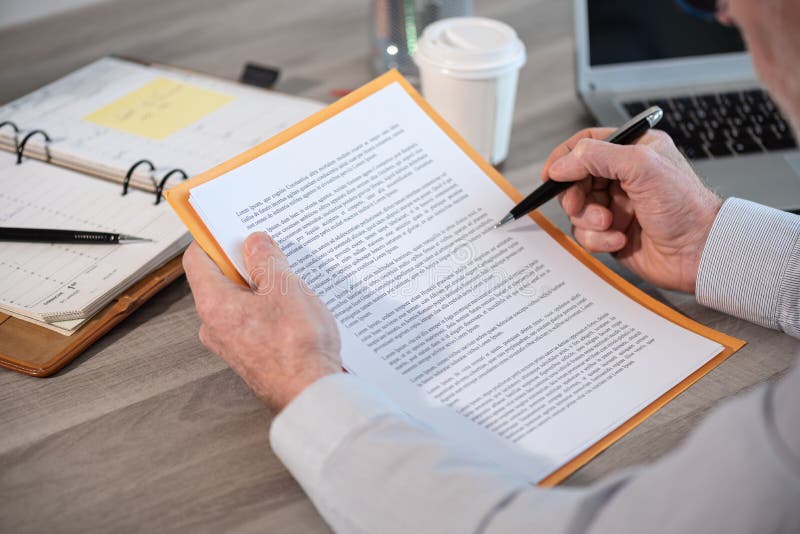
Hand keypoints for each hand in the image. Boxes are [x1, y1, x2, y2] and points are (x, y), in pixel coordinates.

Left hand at [182, 232, 341, 411]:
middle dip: (245, 263)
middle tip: (271, 253)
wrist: (312, 394)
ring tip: (290, 282)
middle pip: (219, 279)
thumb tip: (255, 243)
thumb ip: (267, 259)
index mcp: (213, 305)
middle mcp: (214, 327)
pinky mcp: (250, 356)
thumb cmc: (297, 347)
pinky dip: (268, 310)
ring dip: (260, 288)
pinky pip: (252, 321)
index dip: (214, 238)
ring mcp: (231, 344)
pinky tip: (294, 309)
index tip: (233, 227)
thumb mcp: (285, 288)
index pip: (197, 259)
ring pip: (239, 302)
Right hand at [542, 128, 722, 292]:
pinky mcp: (613, 233)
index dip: (564, 157)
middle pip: (575, 179)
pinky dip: (599, 239)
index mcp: (633, 150)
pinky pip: (587, 235)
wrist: (700, 251)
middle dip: (575, 195)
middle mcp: (623, 176)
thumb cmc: (685, 206)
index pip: (587, 144)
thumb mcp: (641, 167)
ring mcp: (616, 206)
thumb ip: (597, 157)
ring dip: (589, 220)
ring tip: (611, 224)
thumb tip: (561, 164)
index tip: (551, 174)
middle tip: (580, 205)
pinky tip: (620, 240)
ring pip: (578, 210)